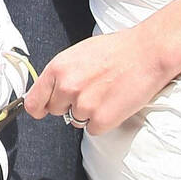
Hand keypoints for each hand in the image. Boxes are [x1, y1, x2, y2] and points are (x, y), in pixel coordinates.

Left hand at [23, 25, 174, 135]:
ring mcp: (84, 105)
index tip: (43, 109)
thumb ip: (62, 73)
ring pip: (76, 120)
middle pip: (55, 111)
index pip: (33, 102)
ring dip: (88, 112)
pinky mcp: (101, 120)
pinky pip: (93, 129)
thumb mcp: (78, 54)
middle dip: (69, 105)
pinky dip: (103, 121)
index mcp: (58, 68)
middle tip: (91, 90)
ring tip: (106, 93)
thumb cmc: (117, 50)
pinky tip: (114, 103)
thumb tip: (51, 91)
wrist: (148, 53)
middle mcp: (67, 87)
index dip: (39, 107)